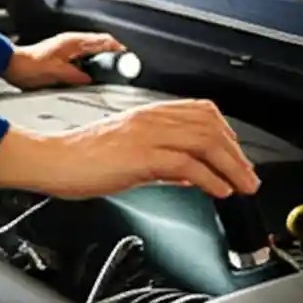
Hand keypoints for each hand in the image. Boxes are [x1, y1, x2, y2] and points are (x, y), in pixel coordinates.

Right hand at [0, 99, 259, 199]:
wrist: (52, 160)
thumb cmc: (80, 159)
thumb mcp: (126, 154)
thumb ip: (159, 161)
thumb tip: (188, 174)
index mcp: (146, 114)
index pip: (200, 112)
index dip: (227, 133)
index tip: (238, 157)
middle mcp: (149, 119)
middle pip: (209, 125)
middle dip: (237, 153)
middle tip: (250, 177)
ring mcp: (145, 135)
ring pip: (204, 141)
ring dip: (231, 166)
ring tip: (243, 187)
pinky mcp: (139, 155)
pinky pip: (186, 163)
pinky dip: (209, 178)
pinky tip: (218, 191)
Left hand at [2, 32, 126, 89]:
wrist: (13, 66)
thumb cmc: (30, 65)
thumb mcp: (56, 72)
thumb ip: (76, 75)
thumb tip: (90, 78)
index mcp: (73, 42)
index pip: (103, 40)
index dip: (117, 47)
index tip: (127, 56)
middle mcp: (71, 42)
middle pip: (100, 44)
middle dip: (113, 53)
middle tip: (123, 65)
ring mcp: (67, 48)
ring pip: (92, 51)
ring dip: (102, 59)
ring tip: (111, 70)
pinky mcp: (62, 56)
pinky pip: (83, 58)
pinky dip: (91, 64)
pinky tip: (92, 74)